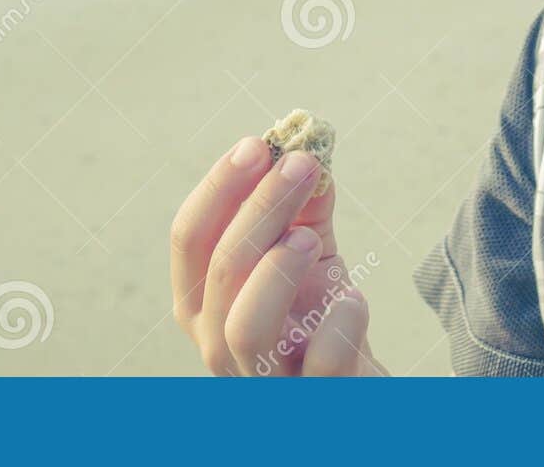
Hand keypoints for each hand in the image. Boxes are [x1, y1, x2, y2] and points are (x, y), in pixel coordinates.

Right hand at [171, 136, 384, 375]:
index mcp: (201, 300)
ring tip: (312, 238)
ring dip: (278, 268)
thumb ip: (303, 203)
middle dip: (261, 207)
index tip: (257, 145)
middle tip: (301, 165)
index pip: (189, 238)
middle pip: (220, 269)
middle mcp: (216, 343)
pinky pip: (320, 364)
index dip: (220, 187)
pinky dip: (339, 323)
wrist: (354, 380)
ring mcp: (262, 379)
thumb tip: (308, 146)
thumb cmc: (318, 310)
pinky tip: (354, 298)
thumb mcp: (309, 247)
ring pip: (246, 326)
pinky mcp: (312, 399)